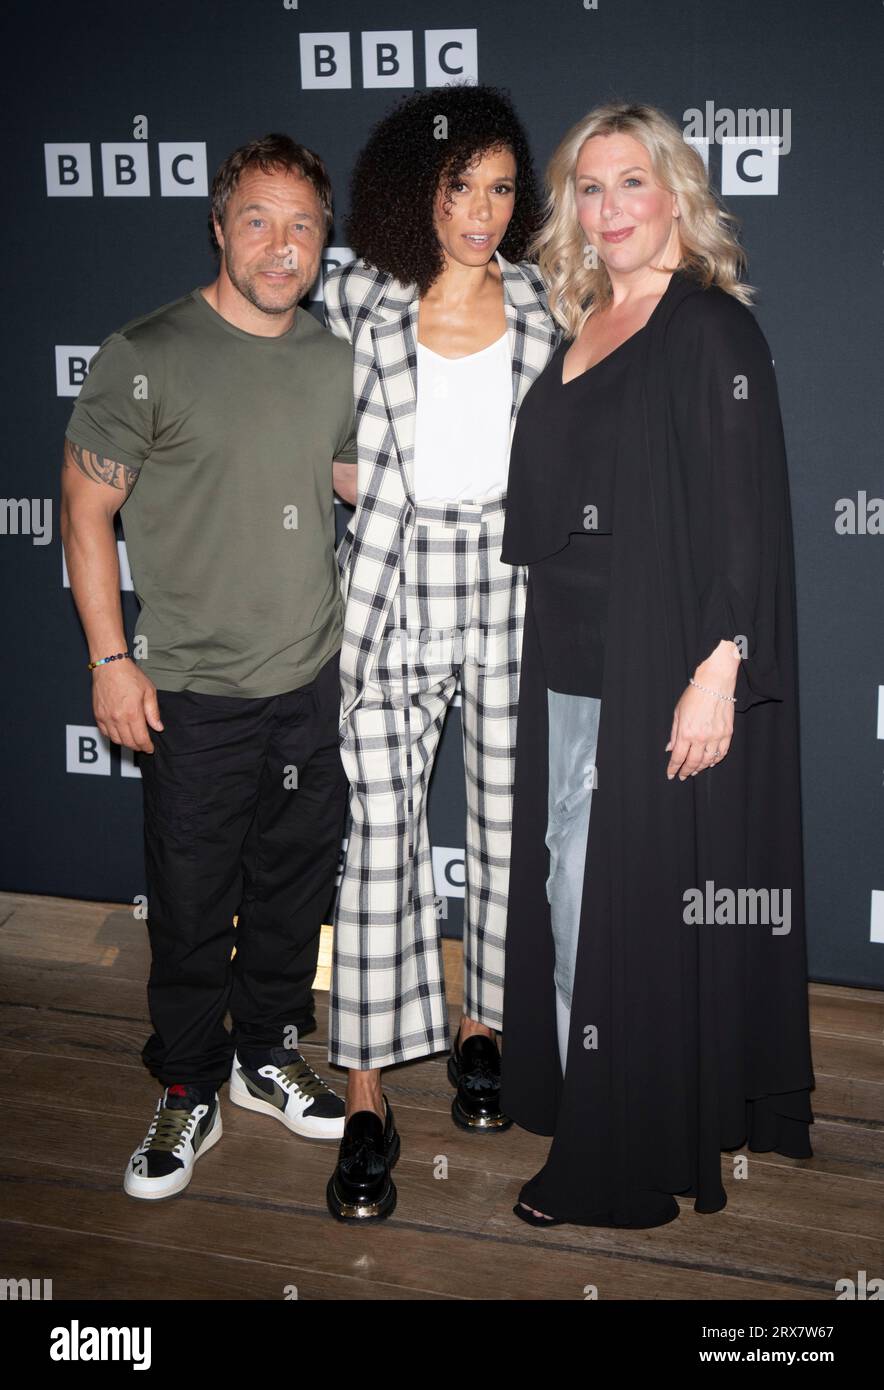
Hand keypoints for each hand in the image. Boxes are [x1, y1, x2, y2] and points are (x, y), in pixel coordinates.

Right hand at [92, 661, 163, 753]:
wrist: (110, 665)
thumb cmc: (129, 675)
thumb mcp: (149, 691)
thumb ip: (153, 712)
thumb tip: (158, 727)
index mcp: (133, 713)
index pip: (140, 739)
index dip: (147, 747)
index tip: (150, 748)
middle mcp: (118, 718)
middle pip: (128, 742)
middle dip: (138, 747)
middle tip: (143, 746)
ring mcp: (106, 717)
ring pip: (116, 740)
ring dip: (126, 743)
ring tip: (133, 740)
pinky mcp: (98, 715)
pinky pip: (105, 733)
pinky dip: (113, 737)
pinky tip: (120, 733)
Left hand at [665, 646, 738, 779]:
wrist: (714, 683)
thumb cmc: (694, 695)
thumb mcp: (678, 713)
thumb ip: (674, 733)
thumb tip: (670, 749)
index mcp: (686, 732)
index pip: (678, 757)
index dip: (673, 768)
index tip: (671, 774)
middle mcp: (701, 737)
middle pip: (693, 762)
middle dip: (686, 771)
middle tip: (683, 775)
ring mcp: (716, 736)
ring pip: (708, 760)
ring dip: (700, 768)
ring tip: (695, 770)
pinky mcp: (727, 733)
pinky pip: (722, 752)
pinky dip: (716, 760)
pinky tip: (710, 762)